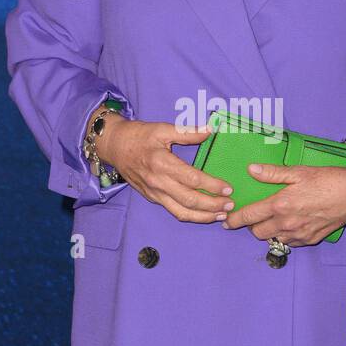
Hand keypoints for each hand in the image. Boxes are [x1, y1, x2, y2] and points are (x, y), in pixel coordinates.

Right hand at [95, 115, 233, 222]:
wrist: (114, 147)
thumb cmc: (139, 136)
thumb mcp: (162, 128)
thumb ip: (187, 132)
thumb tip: (210, 129)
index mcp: (162, 163)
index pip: (192, 179)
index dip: (212, 185)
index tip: (228, 188)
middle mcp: (158, 182)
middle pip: (189, 200)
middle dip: (212, 205)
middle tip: (230, 205)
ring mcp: (155, 193)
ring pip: (182, 211)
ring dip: (203, 217)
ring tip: (221, 216)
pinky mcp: (152, 198)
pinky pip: (173, 211)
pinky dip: (191, 216)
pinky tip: (204, 215)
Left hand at [221, 160, 345, 246]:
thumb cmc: (327, 179)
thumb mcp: (298, 172)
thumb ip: (273, 173)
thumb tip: (251, 170)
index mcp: (280, 205)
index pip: (249, 217)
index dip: (234, 220)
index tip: (227, 221)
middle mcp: (287, 223)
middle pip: (257, 233)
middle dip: (252, 225)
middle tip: (255, 215)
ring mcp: (299, 234)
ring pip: (273, 239)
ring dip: (269, 231)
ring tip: (273, 219)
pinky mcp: (310, 240)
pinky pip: (289, 243)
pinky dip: (285, 235)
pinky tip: (289, 224)